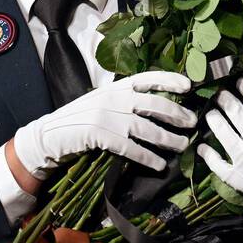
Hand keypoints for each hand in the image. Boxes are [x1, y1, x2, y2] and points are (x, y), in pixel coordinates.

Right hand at [12, 71, 197, 180]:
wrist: (49, 135)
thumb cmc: (80, 120)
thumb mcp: (103, 102)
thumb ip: (125, 100)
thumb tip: (158, 108)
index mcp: (115, 86)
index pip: (147, 77)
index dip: (169, 80)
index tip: (189, 86)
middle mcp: (113, 97)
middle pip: (154, 104)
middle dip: (177, 114)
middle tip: (193, 124)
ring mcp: (107, 116)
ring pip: (147, 128)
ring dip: (168, 139)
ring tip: (183, 146)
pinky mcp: (100, 135)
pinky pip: (131, 148)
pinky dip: (148, 157)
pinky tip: (159, 164)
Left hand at [197, 77, 242, 238]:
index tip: (240, 81)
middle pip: (238, 116)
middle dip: (226, 100)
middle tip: (219, 92)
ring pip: (225, 136)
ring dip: (215, 121)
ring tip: (210, 112)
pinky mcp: (241, 183)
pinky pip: (219, 166)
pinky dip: (208, 155)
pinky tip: (202, 146)